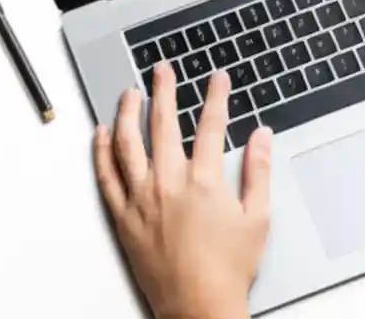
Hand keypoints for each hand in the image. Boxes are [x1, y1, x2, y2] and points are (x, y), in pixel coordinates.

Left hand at [94, 63, 272, 318]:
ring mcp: (142, 199)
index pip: (211, 125)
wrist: (197, 305)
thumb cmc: (228, 268)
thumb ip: (259, 171)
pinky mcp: (124, 217)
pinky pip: (107, 176)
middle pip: (164, 124)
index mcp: (205, 181)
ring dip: (128, 112)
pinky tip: (102, 133)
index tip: (216, 77)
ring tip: (130, 93)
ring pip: (128, 143)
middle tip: (163, 70)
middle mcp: (169, 183)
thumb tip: (262, 136)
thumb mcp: (258, 217)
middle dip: (164, 90)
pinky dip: (102, 151)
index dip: (215, 96)